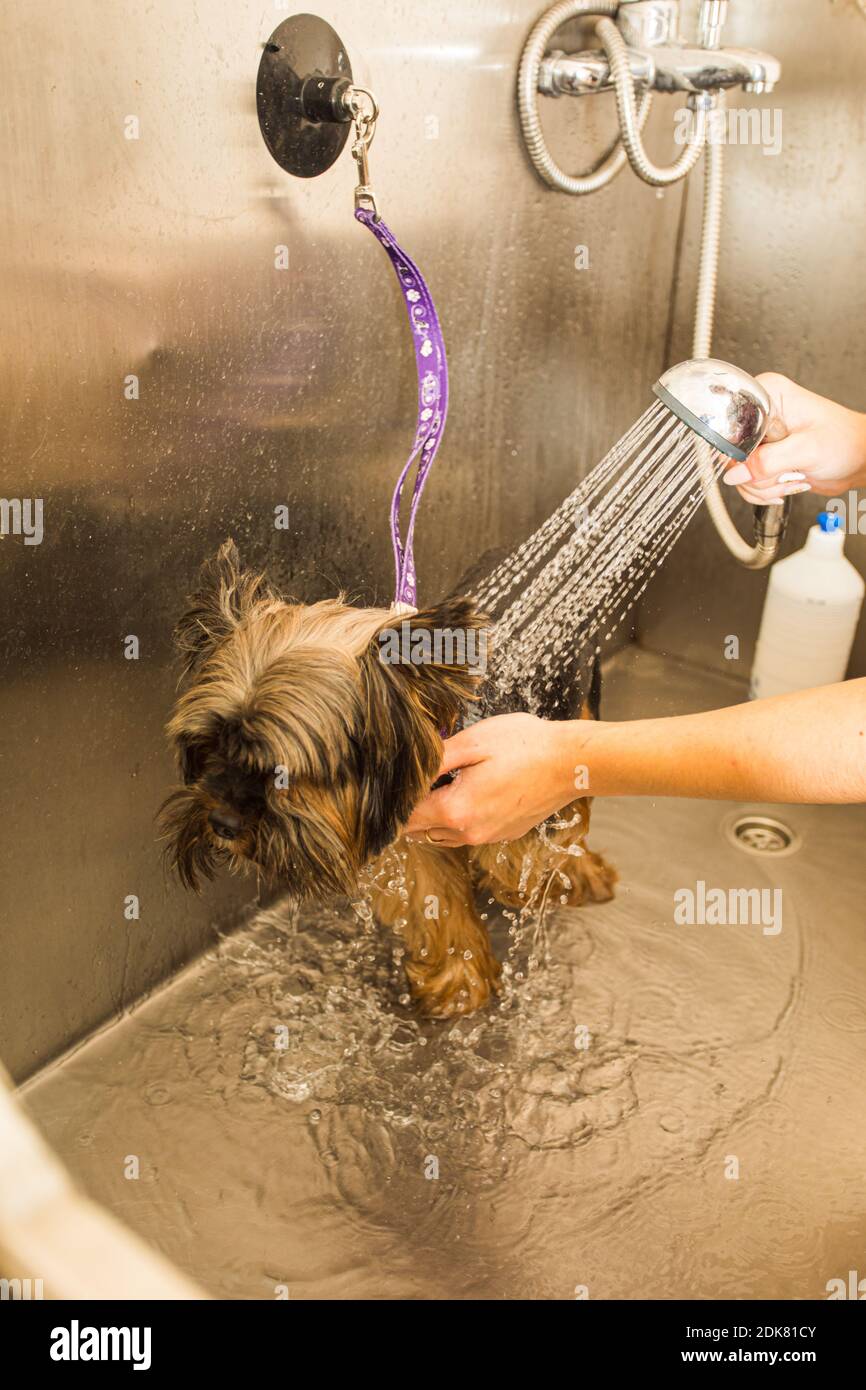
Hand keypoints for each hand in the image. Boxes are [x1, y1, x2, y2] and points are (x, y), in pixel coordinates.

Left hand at [403, 712, 577, 847]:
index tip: (396, 781)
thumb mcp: (471, 743)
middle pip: (420, 831)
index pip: (406, 818)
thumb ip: (434, 760)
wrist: (571, 762)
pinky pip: (468, 833)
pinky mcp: (505, 834)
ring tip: (445, 782)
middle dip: (413, 808)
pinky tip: (470, 790)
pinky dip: (459, 818)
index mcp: (456, 811)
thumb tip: (407, 772)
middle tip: (420, 777)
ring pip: (443, 835)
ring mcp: (489, 837)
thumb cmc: (524, 746)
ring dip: (435, 815)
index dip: (396, 800)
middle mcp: (470, 833)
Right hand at [722, 373, 865, 502]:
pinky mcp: (763, 457)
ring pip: (738, 473)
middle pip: (732, 453)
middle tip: (786, 469)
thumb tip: (734, 474)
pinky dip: (765, 491)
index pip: (732, 423)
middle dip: (759, 473)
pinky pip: (747, 482)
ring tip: (792, 475)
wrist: (858, 459)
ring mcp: (761, 439)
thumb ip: (767, 462)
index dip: (741, 448)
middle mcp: (761, 415)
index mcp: (768, 395)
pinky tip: (787, 482)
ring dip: (764, 485)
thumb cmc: (845, 441)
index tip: (763, 459)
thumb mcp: (807, 450)